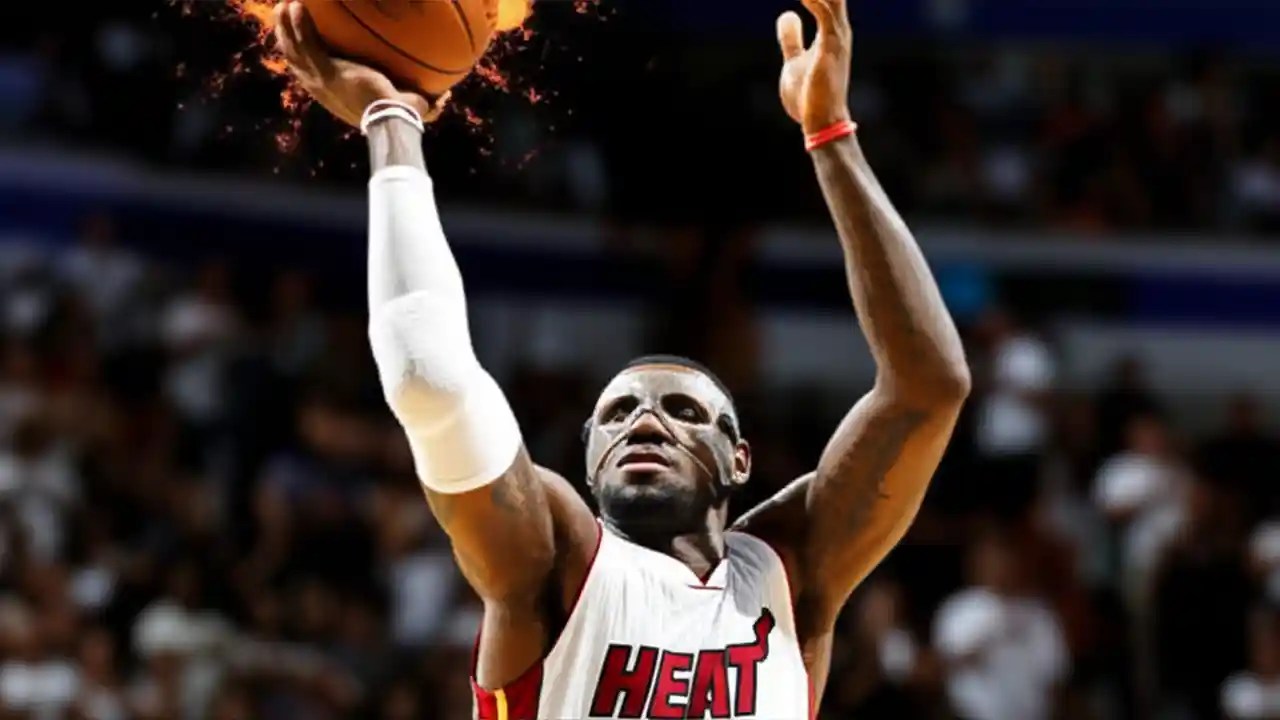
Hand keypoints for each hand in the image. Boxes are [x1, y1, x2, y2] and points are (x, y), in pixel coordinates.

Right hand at [273, 0, 447, 127]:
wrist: (389, 120)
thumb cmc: (397, 117)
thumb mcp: (407, 107)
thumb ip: (425, 102)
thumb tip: (445, 99)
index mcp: (333, 94)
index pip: (311, 74)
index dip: (302, 60)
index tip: (300, 45)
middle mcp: (321, 88)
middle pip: (295, 59)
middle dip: (286, 38)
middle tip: (283, 17)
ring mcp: (320, 80)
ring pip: (294, 49)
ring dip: (286, 26)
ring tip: (283, 5)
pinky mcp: (325, 71)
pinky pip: (308, 42)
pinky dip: (299, 24)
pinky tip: (296, 4)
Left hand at [776, 0, 852, 133]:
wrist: (820, 122)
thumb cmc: (810, 94)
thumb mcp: (795, 59)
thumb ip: (791, 37)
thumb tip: (787, 13)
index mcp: (833, 30)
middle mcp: (839, 29)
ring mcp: (837, 38)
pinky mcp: (831, 48)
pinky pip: (825, 14)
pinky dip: (815, 0)